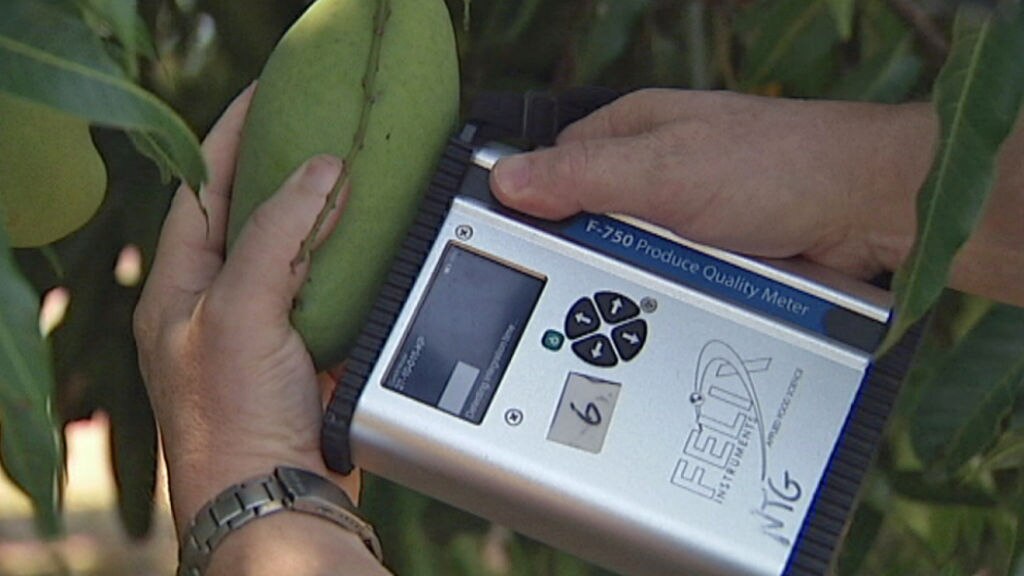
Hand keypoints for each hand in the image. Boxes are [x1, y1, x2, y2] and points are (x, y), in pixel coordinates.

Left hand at [134, 84, 356, 533]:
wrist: (280, 495)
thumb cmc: (233, 419)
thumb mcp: (238, 311)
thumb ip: (275, 234)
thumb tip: (318, 170)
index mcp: (179, 289)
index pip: (200, 190)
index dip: (229, 137)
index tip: (265, 95)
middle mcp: (219, 304)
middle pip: (252, 216)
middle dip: (284, 170)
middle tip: (322, 128)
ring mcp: (266, 329)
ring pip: (299, 251)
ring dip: (326, 216)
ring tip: (356, 172)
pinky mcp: (311, 350)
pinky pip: (332, 288)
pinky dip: (354, 260)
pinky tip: (377, 238)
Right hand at [491, 89, 934, 280]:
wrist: (875, 213)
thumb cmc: (785, 167)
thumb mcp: (668, 170)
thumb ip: (586, 176)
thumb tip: (509, 179)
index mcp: (635, 130)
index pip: (554, 165)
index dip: (530, 202)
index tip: (514, 242)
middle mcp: (655, 169)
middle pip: (587, 220)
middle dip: (590, 252)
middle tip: (596, 272)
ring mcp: (683, 215)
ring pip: (626, 258)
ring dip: (632, 279)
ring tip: (646, 288)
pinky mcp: (710, 254)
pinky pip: (666, 280)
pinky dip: (668, 293)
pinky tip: (674, 302)